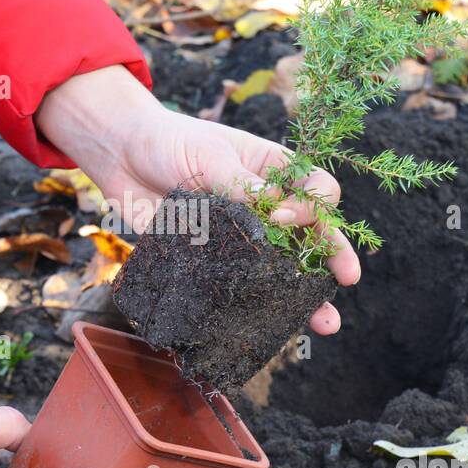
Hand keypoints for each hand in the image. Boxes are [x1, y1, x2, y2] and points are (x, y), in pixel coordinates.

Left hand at [38, 65, 360, 333]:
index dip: (311, 206)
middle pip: (312, 233)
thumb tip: (275, 210)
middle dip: (333, 256)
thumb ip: (240, 183)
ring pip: (283, 267)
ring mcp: (243, 236)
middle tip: (346, 279)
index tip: (284, 218)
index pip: (316, 189)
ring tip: (324, 322)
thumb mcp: (209, 154)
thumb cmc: (170, 143)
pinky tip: (270, 325)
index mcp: (274, 171)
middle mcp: (267, 206)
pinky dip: (258, 305)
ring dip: (305, 295)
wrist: (121, 158)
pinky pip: (242, 285)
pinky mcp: (215, 261)